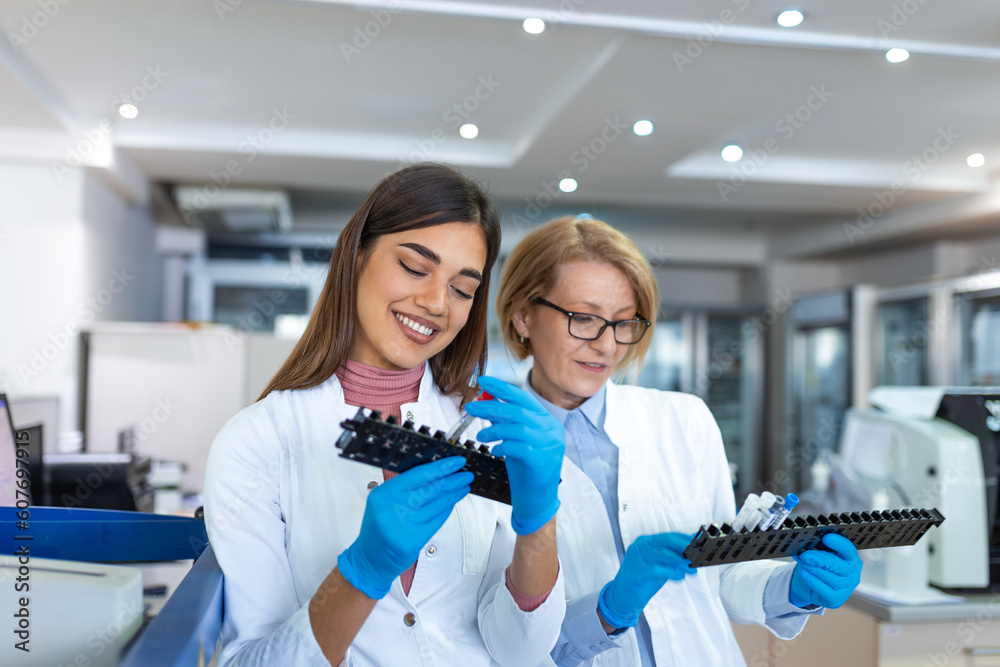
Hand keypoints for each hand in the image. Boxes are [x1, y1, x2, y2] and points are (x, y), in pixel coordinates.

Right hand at [337, 456, 471, 598]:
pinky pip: (436, 520)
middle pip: (430, 488)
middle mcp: (392, 507)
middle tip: (465, 475)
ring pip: (437, 504)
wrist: (370, 559)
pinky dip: (447, 510)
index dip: (441, 467)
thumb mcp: (384, 503)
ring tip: (463, 487)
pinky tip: (453, 503)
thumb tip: (436, 474)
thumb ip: (404, 489)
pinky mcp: (412, 540)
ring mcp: (402, 524)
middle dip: (453, 480)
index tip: (456, 462)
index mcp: (384, 493)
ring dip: (454, 494)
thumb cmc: (379, 529)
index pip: (418, 474)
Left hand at [464, 376, 564, 534]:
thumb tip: (486, 401)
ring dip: (494, 430)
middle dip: (491, 407)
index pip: (522, 397)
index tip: (483, 381)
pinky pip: (519, 447)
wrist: (538, 498)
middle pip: (517, 410)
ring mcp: (549, 444)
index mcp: (545, 420)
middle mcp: (550, 429)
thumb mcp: (516, 440)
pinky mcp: (542, 460)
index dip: (502, 387)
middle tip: (470, 407)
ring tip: (481, 436)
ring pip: (517, 428)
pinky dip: (503, 446)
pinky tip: (495, 451)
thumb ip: (505, 421)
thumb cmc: (527, 468)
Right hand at [598, 533, 695, 628]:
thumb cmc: (643, 579)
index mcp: (646, 542)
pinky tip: (680, 577)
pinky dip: (671, 573)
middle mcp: (640, 546)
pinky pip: (656, 570)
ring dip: (680, 562)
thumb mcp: (661, 565)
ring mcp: (636, 558)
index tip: (698, 545)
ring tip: (691, 569)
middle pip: (665, 540)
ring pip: (662, 554)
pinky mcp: (636, 572)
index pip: (668, 536)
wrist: (623, 596)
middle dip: (684, 547)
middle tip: (697, 554)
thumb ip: (674, 555)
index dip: (685, 539)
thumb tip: (692, 546)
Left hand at [789, 533, 862, 608]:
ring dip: (812, 568)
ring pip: (830, 577)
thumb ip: (822, 548)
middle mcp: (853, 575)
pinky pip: (823, 589)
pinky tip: (803, 572)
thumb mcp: (824, 554)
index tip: (826, 538)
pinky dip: (811, 580)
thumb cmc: (821, 567)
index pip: (849, 550)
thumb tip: (810, 541)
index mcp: (852, 560)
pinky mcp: (836, 600)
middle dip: (820, 559)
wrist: (813, 586)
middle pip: (838, 565)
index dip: (839, 544)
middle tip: (805, 555)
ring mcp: (846, 589)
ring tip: (802, 561)